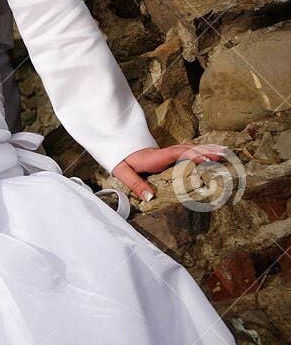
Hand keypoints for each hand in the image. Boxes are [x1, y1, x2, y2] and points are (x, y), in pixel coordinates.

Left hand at [110, 143, 229, 202]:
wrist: (120, 147)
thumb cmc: (123, 161)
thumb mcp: (124, 173)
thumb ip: (136, 184)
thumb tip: (151, 197)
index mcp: (156, 157)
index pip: (176, 154)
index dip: (191, 156)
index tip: (204, 161)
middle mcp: (165, 153)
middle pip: (188, 149)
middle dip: (205, 152)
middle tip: (223, 156)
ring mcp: (169, 152)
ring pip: (190, 149)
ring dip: (207, 150)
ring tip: (225, 153)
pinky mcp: (171, 155)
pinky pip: (189, 152)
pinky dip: (202, 152)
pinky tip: (213, 154)